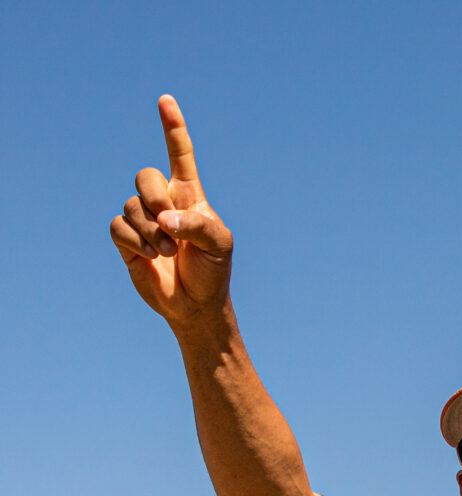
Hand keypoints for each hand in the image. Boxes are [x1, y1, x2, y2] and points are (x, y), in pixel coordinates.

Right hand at [110, 94, 233, 329]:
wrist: (195, 303)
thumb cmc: (213, 270)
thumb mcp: (219, 244)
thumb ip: (195, 225)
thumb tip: (163, 219)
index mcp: (189, 195)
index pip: (180, 155)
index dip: (172, 128)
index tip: (165, 100)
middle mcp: (163, 202)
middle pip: (145, 176)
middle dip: (154, 196)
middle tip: (169, 223)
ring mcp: (143, 220)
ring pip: (131, 205)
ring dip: (149, 230)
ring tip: (167, 251)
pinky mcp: (126, 240)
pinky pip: (118, 227)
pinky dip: (134, 241)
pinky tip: (150, 255)